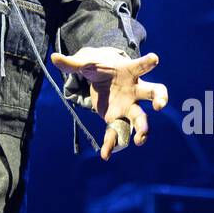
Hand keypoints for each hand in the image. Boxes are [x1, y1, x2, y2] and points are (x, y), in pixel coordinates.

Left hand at [49, 46, 166, 160]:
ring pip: (140, 117)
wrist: (100, 76)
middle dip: (159, 98)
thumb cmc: (99, 66)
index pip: (141, 65)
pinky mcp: (118, 118)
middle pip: (152, 92)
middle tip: (159, 104)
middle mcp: (134, 89)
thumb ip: (72, 63)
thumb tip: (53, 57)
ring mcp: (129, 106)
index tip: (154, 58)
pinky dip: (112, 143)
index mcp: (129, 71)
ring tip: (139, 140)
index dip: (148, 62)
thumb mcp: (85, 63)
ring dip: (142, 128)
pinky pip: (118, 132)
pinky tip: (105, 154)